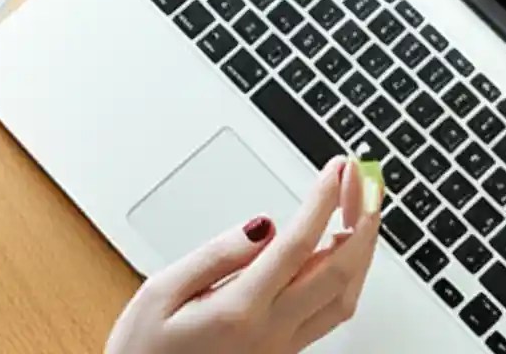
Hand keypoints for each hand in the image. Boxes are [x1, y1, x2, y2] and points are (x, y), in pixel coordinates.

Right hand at [105, 157, 383, 353]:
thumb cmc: (142, 351)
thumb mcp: (160, 293)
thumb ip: (215, 256)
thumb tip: (262, 226)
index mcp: (239, 311)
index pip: (297, 246)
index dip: (323, 202)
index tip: (337, 170)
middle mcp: (271, 333)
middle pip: (339, 270)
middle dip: (360, 217)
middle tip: (363, 177)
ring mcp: (283, 347)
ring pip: (346, 297)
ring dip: (363, 248)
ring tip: (362, 206)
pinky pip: (333, 312)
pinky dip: (349, 274)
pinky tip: (342, 251)